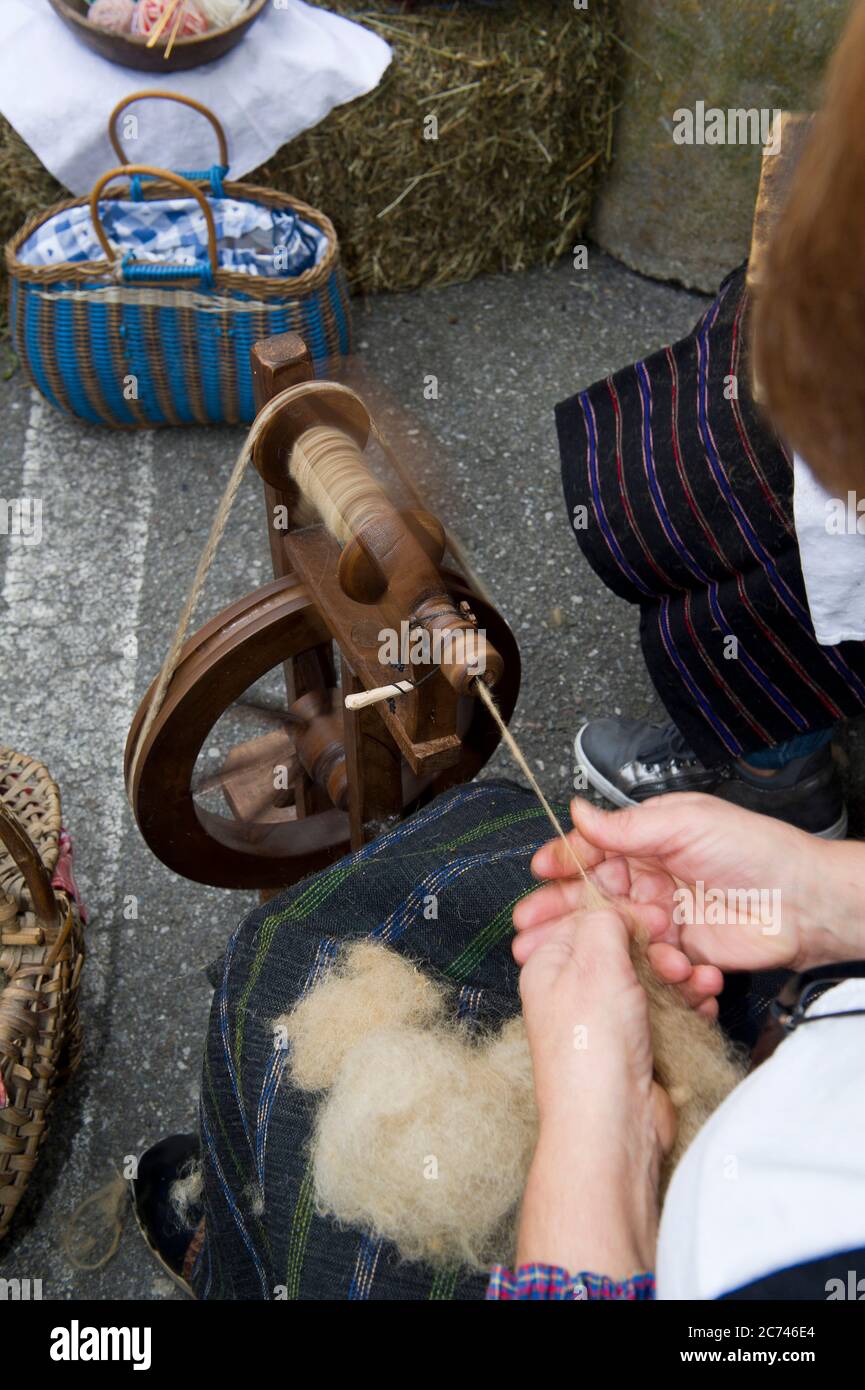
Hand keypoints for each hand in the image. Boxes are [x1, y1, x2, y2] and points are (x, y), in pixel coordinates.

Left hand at [515, 905, 673, 1276]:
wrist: (611, 1126)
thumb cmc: (591, 1048)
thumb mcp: (595, 963)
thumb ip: (605, 922)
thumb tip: (617, 909)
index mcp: (550, 965)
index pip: (587, 920)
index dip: (624, 913)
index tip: (656, 915)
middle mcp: (573, 991)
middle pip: (624, 949)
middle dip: (659, 949)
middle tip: (678, 959)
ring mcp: (605, 1020)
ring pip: (650, 979)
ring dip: (680, 976)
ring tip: (700, 983)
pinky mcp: (634, 1045)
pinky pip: (665, 1011)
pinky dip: (687, 1004)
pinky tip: (704, 1004)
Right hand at [518, 793, 859, 987]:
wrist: (803, 904)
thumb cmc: (755, 850)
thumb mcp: (686, 824)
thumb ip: (627, 825)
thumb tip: (578, 811)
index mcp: (648, 840)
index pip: (593, 850)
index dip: (563, 861)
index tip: (539, 871)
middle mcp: (651, 878)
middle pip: (592, 897)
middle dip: (556, 912)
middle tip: (525, 928)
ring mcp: (663, 917)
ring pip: (611, 933)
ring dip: (586, 945)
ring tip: (556, 957)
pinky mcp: (680, 953)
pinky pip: (647, 962)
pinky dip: (644, 966)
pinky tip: (649, 966)